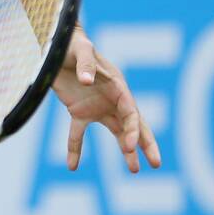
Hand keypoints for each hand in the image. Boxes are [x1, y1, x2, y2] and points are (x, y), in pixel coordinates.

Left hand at [52, 23, 161, 173]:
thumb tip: (88, 82)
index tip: (130, 146)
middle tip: (157, 164)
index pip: (131, 112)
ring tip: (135, 170)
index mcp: (117, 86)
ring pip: (116, 132)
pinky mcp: (79, 110)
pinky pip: (78, 133)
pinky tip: (72, 166)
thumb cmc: (72, 44)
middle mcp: (112, 99)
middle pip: (133, 124)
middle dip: (146, 144)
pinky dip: (75, 149)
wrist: (56, 44)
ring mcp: (97, 106)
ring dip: (125, 150)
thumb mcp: (80, 50)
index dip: (133, 130)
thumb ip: (86, 64)